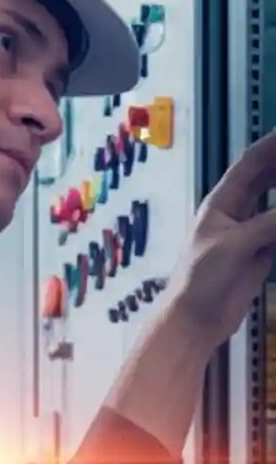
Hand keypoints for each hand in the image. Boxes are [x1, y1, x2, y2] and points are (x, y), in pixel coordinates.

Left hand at [164, 129, 275, 346]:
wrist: (196, 318)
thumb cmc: (201, 279)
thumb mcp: (235, 246)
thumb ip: (270, 223)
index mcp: (220, 203)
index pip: (250, 166)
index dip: (271, 145)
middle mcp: (235, 212)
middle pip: (266, 178)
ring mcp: (249, 231)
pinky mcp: (261, 251)